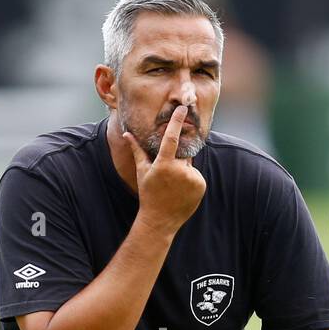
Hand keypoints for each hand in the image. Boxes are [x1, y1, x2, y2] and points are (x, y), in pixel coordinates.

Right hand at [122, 105, 205, 234]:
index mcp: (164, 165)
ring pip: (190, 165)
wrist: (160, 220)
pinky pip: (197, 176)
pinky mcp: (201, 185)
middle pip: (182, 154)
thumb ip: (137, 151)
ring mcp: (192, 178)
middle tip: (168, 176)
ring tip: (173, 187)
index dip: (176, 121)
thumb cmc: (148, 194)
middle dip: (176, 160)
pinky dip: (191, 180)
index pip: (171, 138)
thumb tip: (127, 134)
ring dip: (183, 171)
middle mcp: (180, 170)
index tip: (181, 108)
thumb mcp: (142, 172)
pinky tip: (182, 192)